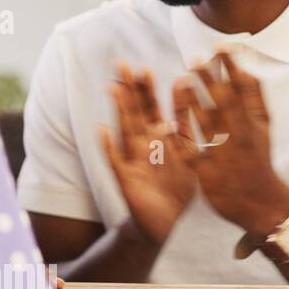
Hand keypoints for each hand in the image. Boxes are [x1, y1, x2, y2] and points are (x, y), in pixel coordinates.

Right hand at [99, 61, 197, 243]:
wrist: (163, 223)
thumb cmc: (174, 186)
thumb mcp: (186, 156)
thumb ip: (184, 129)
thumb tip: (186, 103)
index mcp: (158, 139)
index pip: (151, 109)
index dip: (148, 90)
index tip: (144, 68)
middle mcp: (142, 146)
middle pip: (135, 113)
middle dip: (130, 90)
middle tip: (123, 65)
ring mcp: (132, 160)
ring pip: (126, 130)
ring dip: (120, 109)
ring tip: (114, 87)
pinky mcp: (126, 179)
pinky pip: (116, 161)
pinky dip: (108, 147)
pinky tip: (101, 130)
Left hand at [171, 49, 288, 235]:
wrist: (262, 204)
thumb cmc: (257, 160)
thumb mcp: (263, 128)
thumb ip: (255, 99)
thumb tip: (248, 69)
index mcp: (255, 123)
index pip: (244, 90)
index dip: (232, 68)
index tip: (219, 46)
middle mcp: (242, 137)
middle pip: (225, 104)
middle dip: (211, 80)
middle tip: (196, 58)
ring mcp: (224, 155)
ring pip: (208, 125)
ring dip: (195, 102)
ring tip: (183, 80)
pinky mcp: (208, 173)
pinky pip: (192, 153)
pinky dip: (181, 139)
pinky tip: (168, 123)